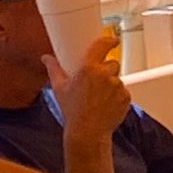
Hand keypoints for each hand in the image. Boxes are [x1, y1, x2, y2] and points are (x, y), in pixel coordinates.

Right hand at [61, 31, 131, 147]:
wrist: (88, 132)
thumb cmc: (72, 111)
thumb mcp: (59, 88)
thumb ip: (53, 69)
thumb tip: (46, 58)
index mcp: (89, 68)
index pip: (103, 45)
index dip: (110, 40)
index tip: (113, 40)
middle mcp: (105, 75)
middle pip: (112, 63)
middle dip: (107, 70)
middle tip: (96, 83)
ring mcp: (117, 86)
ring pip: (118, 79)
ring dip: (112, 84)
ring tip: (99, 98)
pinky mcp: (126, 97)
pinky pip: (124, 91)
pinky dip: (118, 96)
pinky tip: (107, 105)